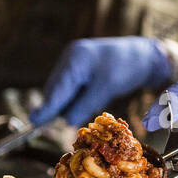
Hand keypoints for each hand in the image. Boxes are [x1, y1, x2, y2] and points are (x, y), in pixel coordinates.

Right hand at [31, 37, 171, 127]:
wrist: (144, 56)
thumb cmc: (127, 69)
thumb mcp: (106, 89)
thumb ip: (84, 105)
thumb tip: (66, 122)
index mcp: (74, 59)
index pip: (57, 89)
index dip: (47, 107)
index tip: (34, 121)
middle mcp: (70, 58)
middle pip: (56, 90)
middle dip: (61, 106)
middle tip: (72, 119)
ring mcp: (73, 62)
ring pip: (63, 91)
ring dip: (70, 103)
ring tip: (92, 101)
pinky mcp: (79, 68)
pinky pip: (71, 88)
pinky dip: (77, 98)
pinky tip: (92, 97)